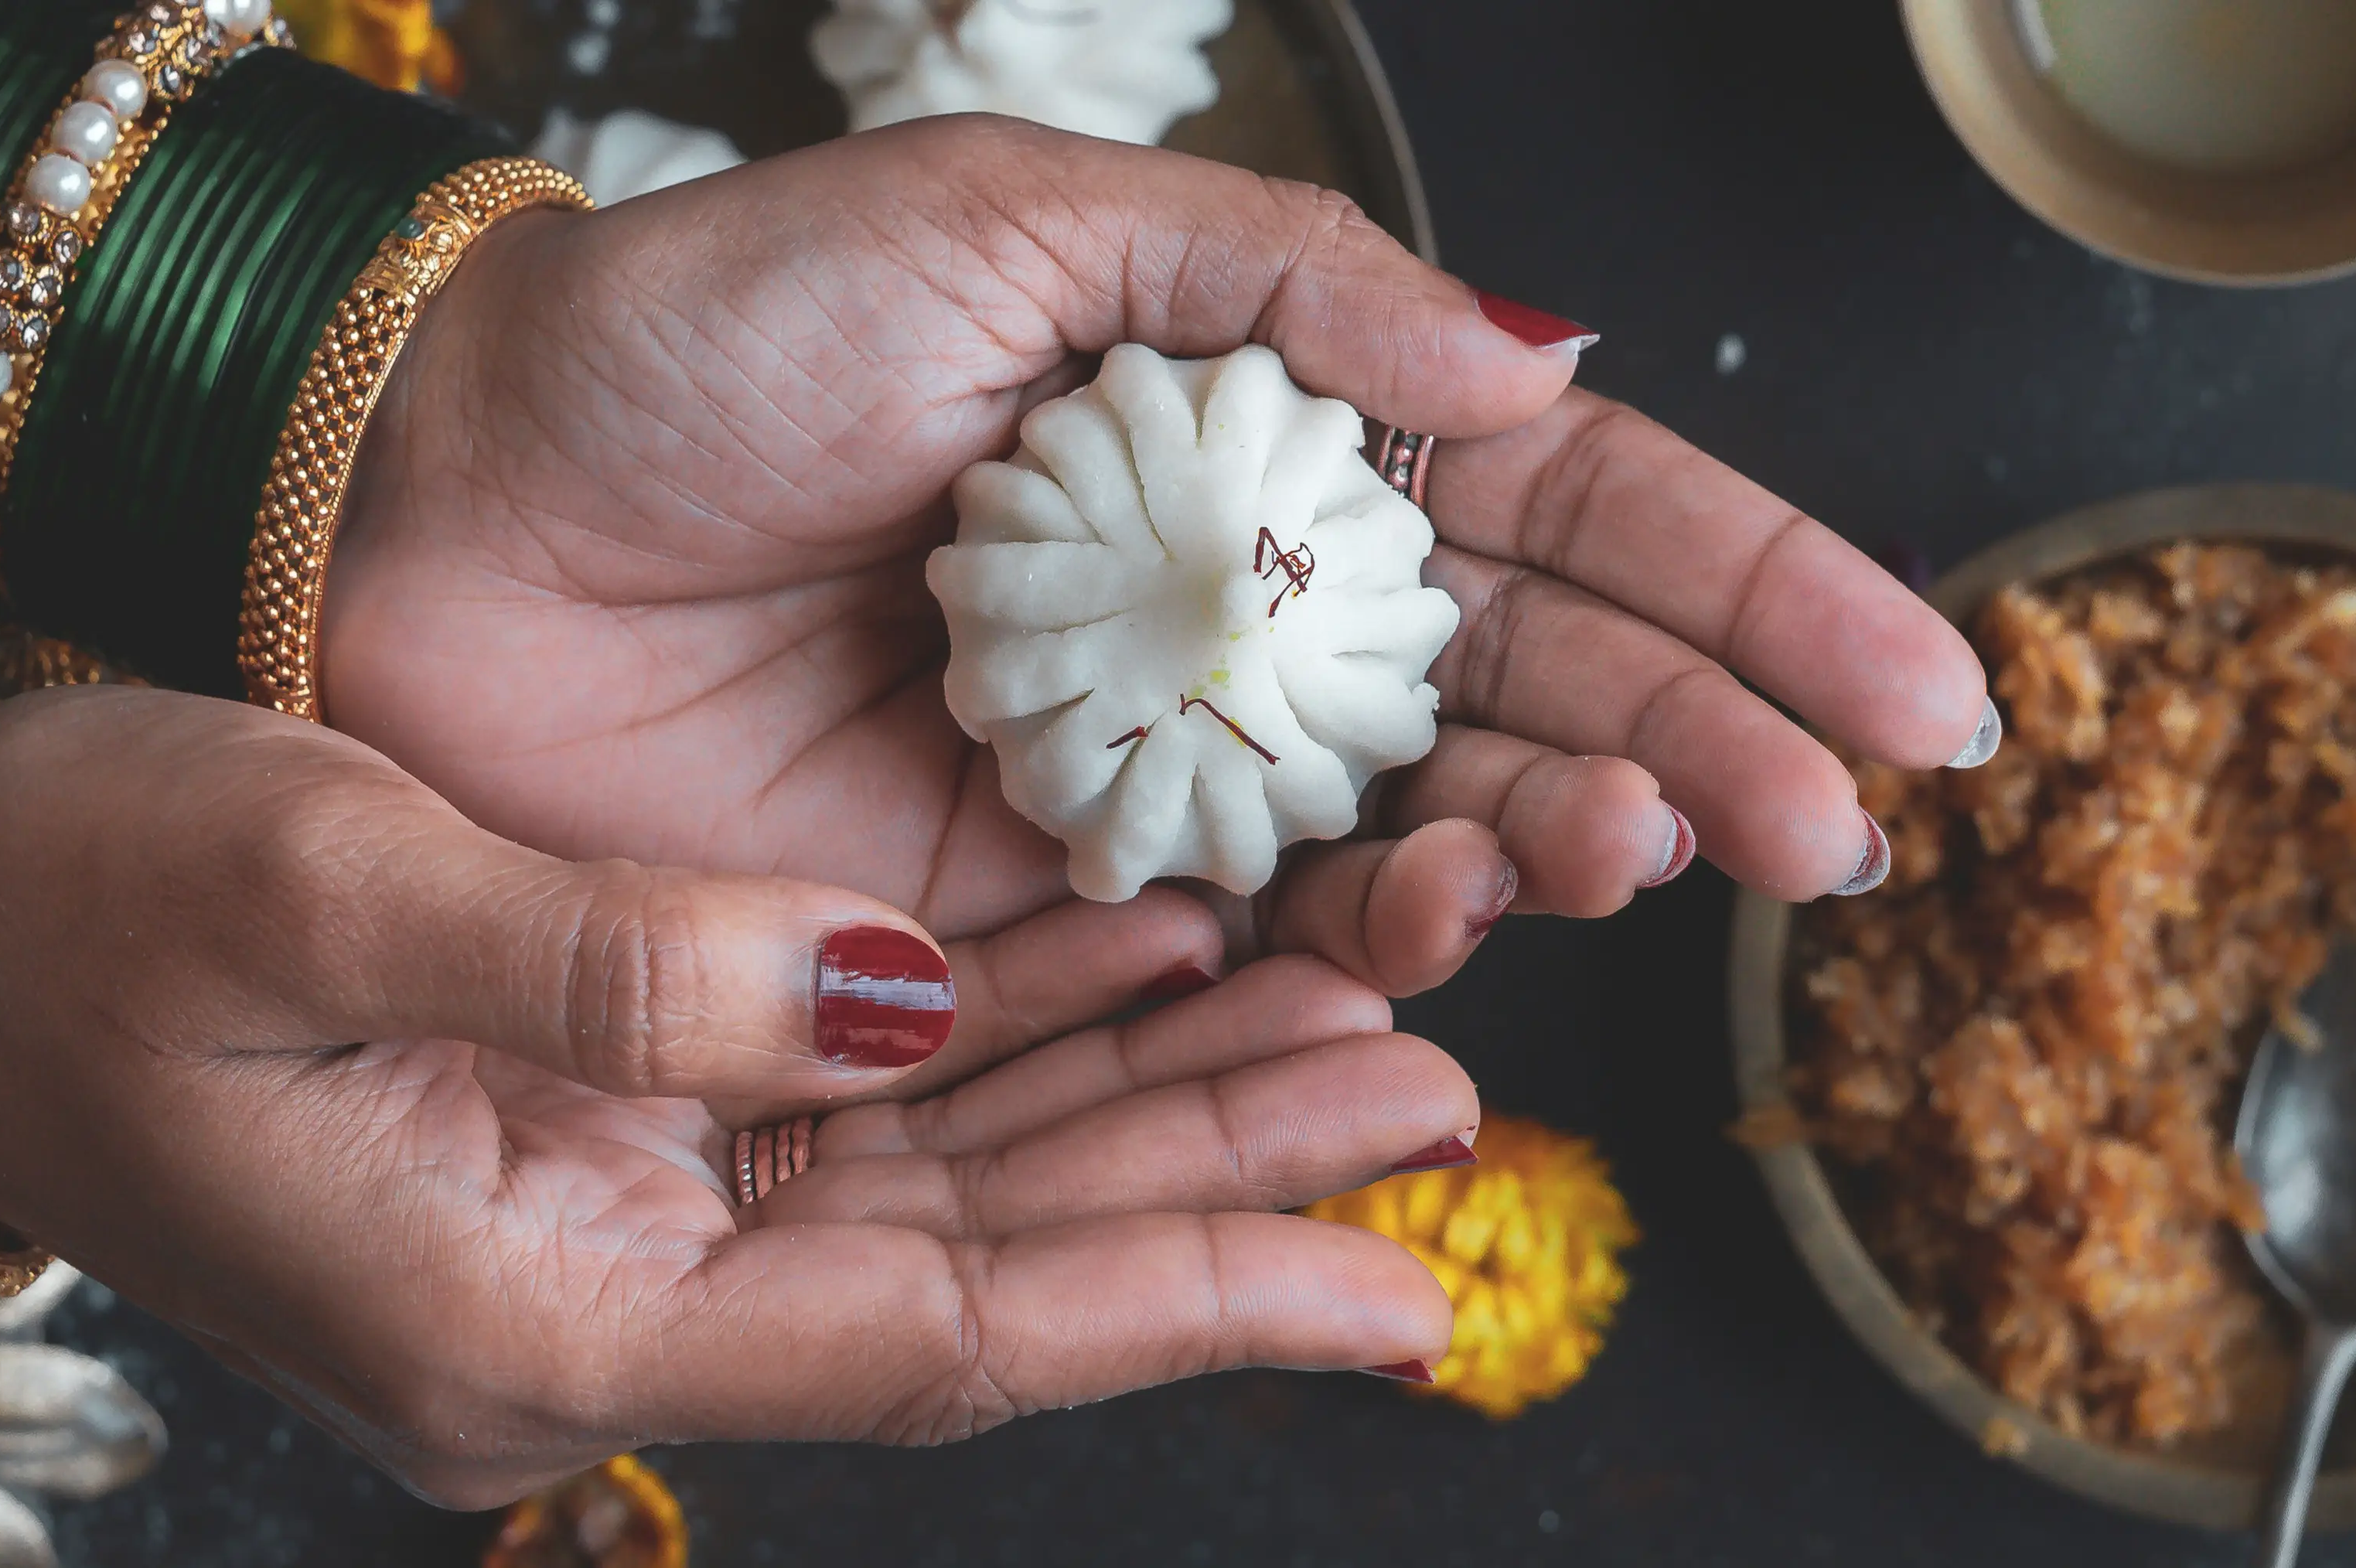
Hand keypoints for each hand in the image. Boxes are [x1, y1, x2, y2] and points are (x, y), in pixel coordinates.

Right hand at [0, 686, 1473, 1505]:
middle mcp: (607, 1293)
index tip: (1390, 1277)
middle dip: (1215, 1189)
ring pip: (957, 1189)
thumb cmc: (65, 910)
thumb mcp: (311, 891)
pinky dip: (1024, 1035)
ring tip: (1354, 1024)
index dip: (1180, 1301)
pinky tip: (1156, 949)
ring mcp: (620, 1217)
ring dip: (1150, 1107)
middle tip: (1429, 1096)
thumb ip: (612, 963)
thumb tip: (903, 983)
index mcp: (536, 1306)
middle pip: (986, 1270)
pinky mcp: (619, 1129)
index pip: (936, 1337)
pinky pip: (876, 1107)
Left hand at [323, 116, 1984, 999]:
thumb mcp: (1010, 227)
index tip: (1914, 680)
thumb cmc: (703, 336)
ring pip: (1414, 828)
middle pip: (1526, 687)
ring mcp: (1153, 759)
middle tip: (1836, 820)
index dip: (1747, 588)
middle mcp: (1231, 602)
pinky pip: (1244, 940)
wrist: (440, 513)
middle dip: (1701, 746)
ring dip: (1552, 846)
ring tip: (1645, 843)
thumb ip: (1293, 289)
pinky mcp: (1044, 894)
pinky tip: (1446, 923)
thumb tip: (1558, 359)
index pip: (1554, 512)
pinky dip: (1356, 948)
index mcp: (1251, 424)